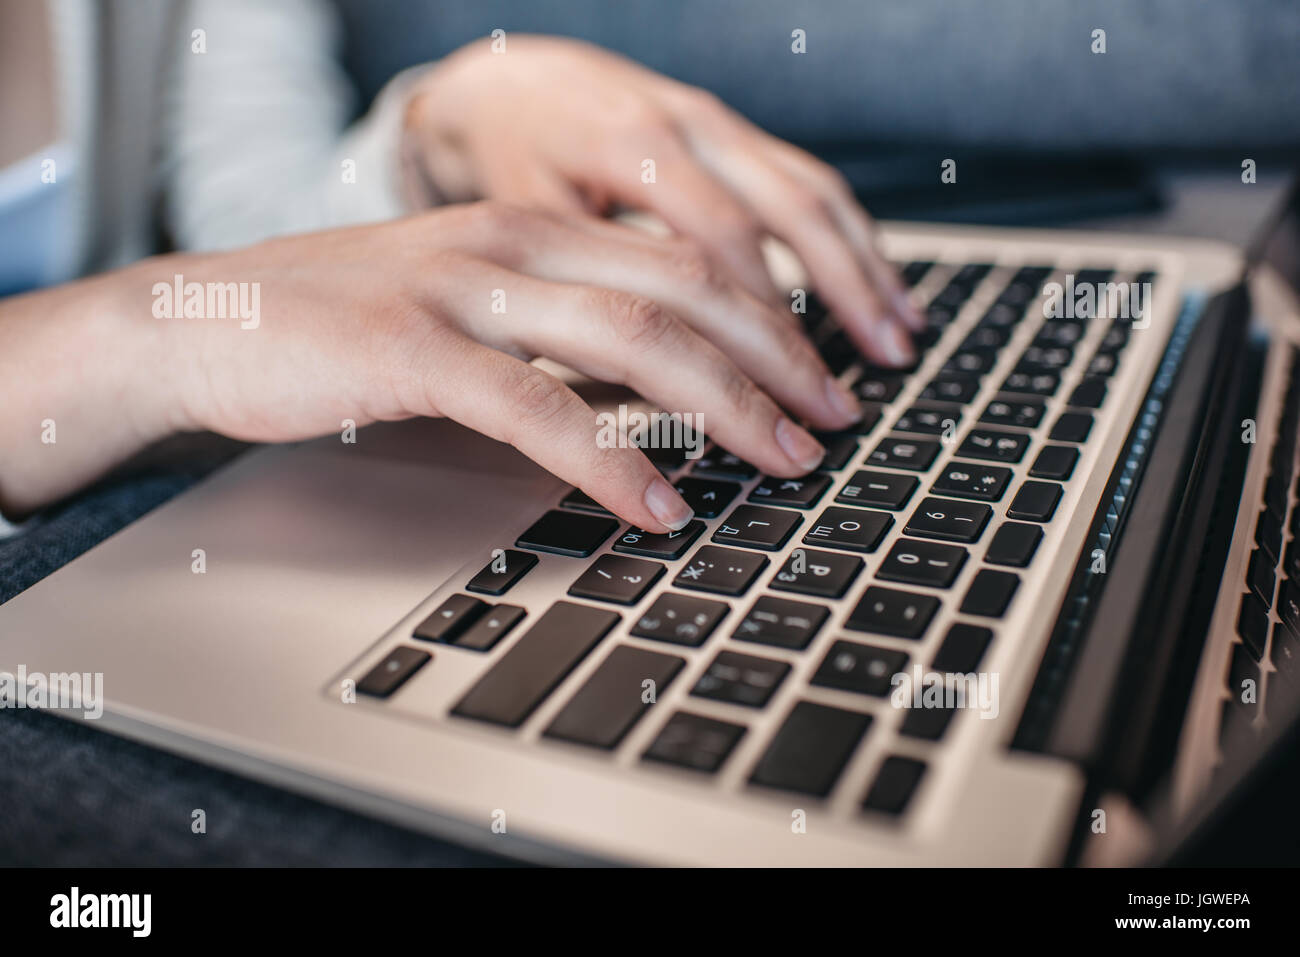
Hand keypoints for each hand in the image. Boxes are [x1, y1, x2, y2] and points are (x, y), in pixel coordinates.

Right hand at [13, 203, 865, 529]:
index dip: (775, 319)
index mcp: (536, 226)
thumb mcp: (470, 307)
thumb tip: (656, 386)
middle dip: (780, 359)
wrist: (199, 321)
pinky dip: (610, 459)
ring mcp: (462, 288)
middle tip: (838, 421)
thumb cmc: (342, 326)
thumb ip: (559, 331)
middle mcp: (513, 242)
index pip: (689, 260)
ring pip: (632, 338)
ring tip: (784, 461)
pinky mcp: (411, 350)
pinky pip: (535, 406)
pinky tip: (659, 504)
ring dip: (725, 405)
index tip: (826, 378)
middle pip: (686, 290)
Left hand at [402, 35, 920, 366]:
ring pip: (813, 192)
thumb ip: (584, 277)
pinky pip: (807, 180)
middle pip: (788, 214)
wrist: (511, 81)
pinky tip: (877, 283)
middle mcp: (690, 128)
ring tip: (902, 338)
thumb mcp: (524, 215)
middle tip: (874, 374)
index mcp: (632, 148)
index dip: (756, 323)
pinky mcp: (734, 133)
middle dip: (841, 297)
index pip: (719, 244)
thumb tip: (637, 372)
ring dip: (865, 267)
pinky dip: (850, 237)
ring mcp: (720, 126)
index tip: (782, 394)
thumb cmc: (509, 158)